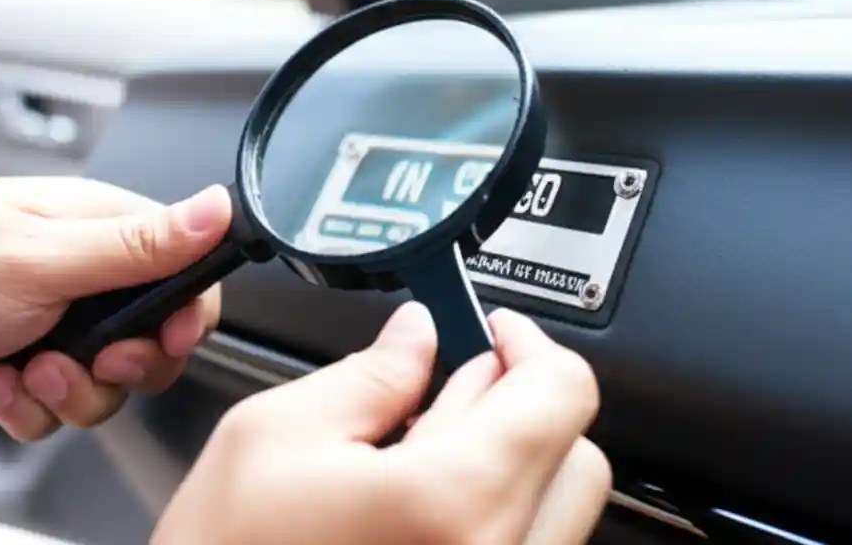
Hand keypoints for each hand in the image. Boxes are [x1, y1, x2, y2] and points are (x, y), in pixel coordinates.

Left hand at [0, 177, 229, 439]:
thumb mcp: (37, 260)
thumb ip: (136, 245)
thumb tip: (217, 206)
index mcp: (88, 223)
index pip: (182, 262)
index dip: (188, 309)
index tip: (167, 337)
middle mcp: (74, 270)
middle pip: (154, 333)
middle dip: (128, 364)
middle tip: (90, 359)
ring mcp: (45, 320)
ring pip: (109, 380)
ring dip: (72, 392)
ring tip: (25, 370)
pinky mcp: (17, 364)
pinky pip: (61, 405)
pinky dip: (33, 409)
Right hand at [153, 303, 610, 544]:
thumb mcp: (274, 437)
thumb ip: (371, 373)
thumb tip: (420, 333)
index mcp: (453, 501)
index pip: (564, 394)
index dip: (530, 345)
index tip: (495, 334)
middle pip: (577, 454)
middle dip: (523, 405)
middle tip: (449, 389)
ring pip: (559, 511)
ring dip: (511, 464)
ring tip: (420, 459)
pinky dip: (494, 517)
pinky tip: (420, 512)